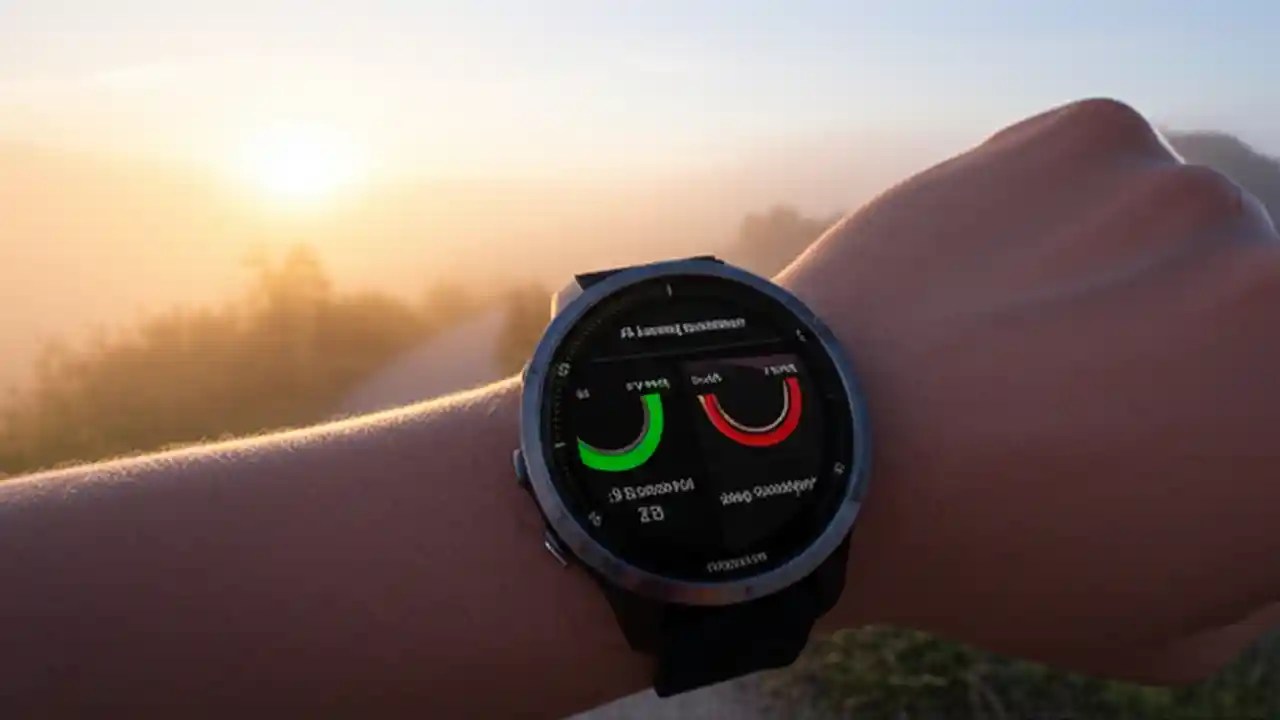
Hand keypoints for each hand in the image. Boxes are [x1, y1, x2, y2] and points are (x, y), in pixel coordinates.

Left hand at [780, 99, 1279, 680]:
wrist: (823, 456)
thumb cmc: (990, 559)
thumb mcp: (1167, 628)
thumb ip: (1259, 559)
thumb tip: (1260, 467)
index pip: (1275, 399)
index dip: (1218, 421)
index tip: (1156, 434)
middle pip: (1253, 308)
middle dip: (1183, 348)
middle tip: (1079, 392)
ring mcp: (1190, 201)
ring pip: (1180, 232)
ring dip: (1124, 276)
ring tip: (1014, 338)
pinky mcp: (1098, 133)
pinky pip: (1104, 170)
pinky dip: (1060, 212)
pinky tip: (987, 276)